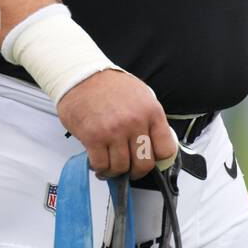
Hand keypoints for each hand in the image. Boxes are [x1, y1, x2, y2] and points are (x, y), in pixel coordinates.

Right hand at [57, 69, 177, 180]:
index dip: (158, 160)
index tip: (151, 160)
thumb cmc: (110, 86)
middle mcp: (135, 122)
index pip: (166, 150)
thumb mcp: (141, 96)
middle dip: (136, 171)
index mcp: (151, 112)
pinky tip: (99, 163)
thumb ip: (150, 120)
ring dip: (115, 171)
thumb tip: (156, 144)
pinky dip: (100, 169)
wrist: (82, 76)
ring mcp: (114, 131)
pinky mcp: (93, 137)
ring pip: (121, 168)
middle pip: (144, 165)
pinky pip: (101, 165)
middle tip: (130, 168)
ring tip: (111, 164)